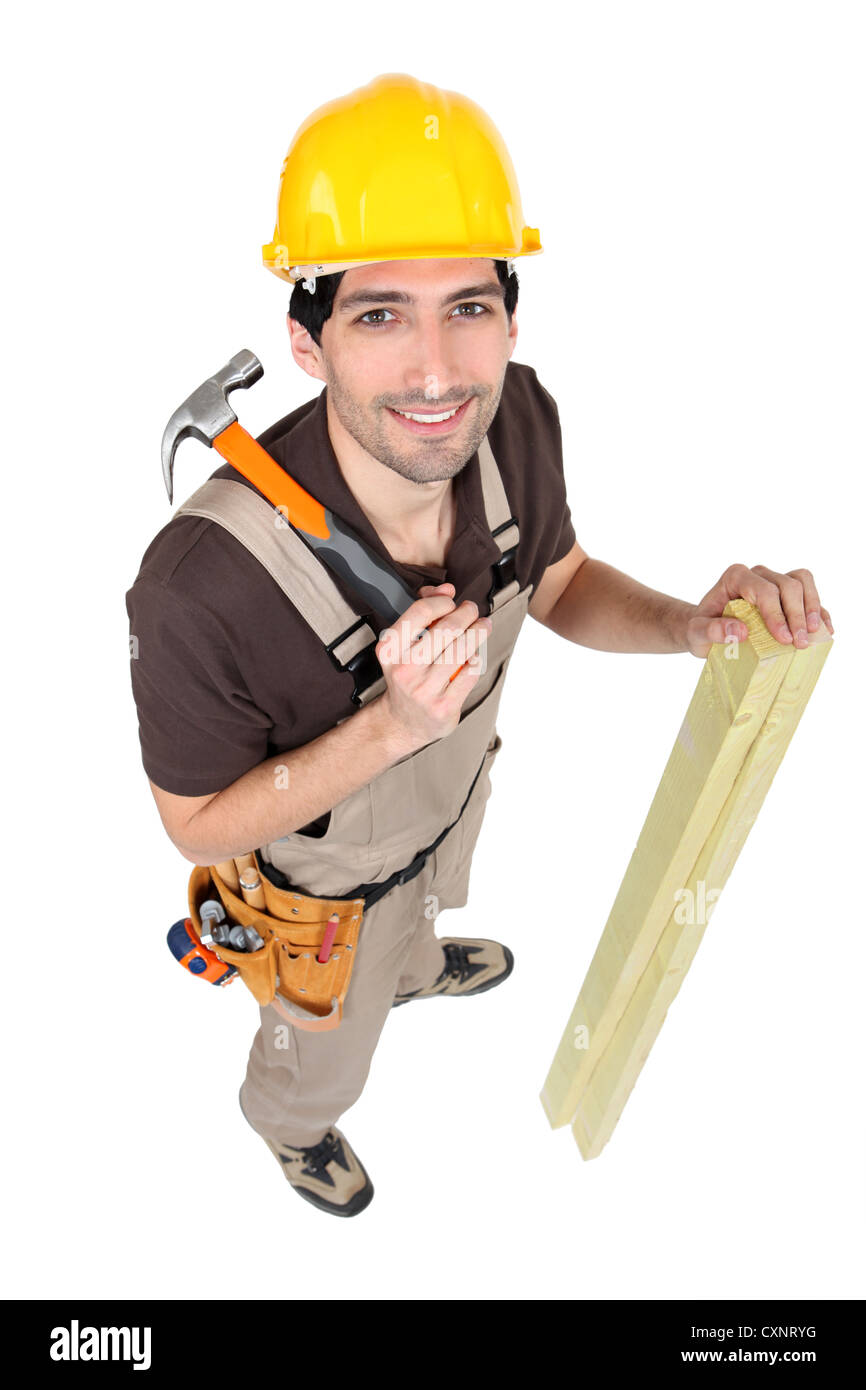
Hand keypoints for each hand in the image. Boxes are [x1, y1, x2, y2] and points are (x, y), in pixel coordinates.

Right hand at [375, 582, 491, 750]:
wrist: (403, 721)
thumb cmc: (407, 674)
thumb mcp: (403, 643)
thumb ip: (423, 610)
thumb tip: (447, 589)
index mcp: (389, 650)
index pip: (420, 612)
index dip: (442, 602)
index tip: (451, 602)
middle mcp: (404, 669)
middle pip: (447, 629)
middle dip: (467, 613)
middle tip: (472, 610)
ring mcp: (425, 690)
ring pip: (463, 649)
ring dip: (478, 631)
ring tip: (482, 625)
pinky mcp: (445, 705)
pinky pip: (471, 672)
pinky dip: (477, 658)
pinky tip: (476, 653)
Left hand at [685, 564, 833, 658]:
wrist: (704, 629)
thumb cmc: (700, 629)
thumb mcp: (696, 633)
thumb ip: (711, 631)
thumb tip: (739, 631)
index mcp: (735, 577)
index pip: (764, 590)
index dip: (777, 613)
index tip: (784, 639)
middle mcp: (757, 574)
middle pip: (788, 585)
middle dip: (797, 615)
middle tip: (799, 643)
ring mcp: (773, 581)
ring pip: (802, 581)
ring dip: (812, 607)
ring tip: (814, 633)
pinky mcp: (785, 594)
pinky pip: (809, 593)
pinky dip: (819, 610)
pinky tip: (824, 629)